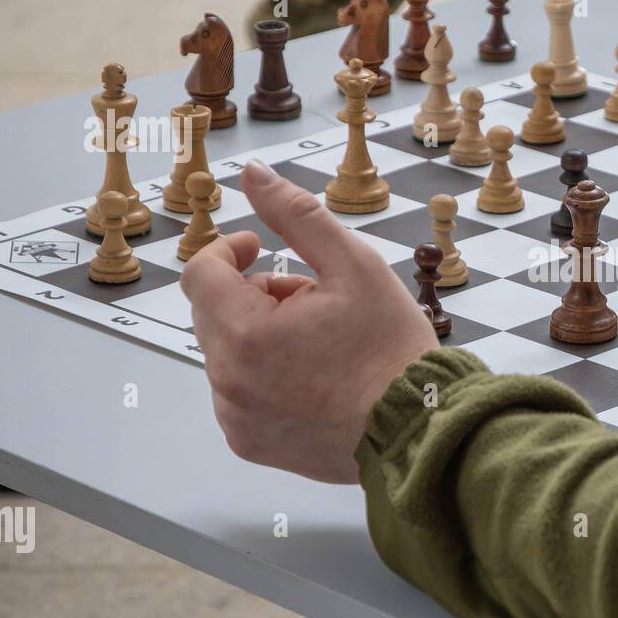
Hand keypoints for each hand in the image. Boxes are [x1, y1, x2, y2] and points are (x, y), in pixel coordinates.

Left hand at [180, 159, 437, 482]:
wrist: (418, 429)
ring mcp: (236, 417)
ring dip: (259, 335)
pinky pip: (239, 393)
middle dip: (255, 295)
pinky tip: (314, 377)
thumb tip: (254, 175)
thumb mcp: (353, 265)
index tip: (259, 247)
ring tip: (320, 342)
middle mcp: (228, 381)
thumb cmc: (392, 351)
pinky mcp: (250, 442)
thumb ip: (297, 215)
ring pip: (228, 352)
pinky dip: (265, 376)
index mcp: (245, 334)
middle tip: (313, 300)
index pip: (200, 274)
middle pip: (214, 312)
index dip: (229, 250)